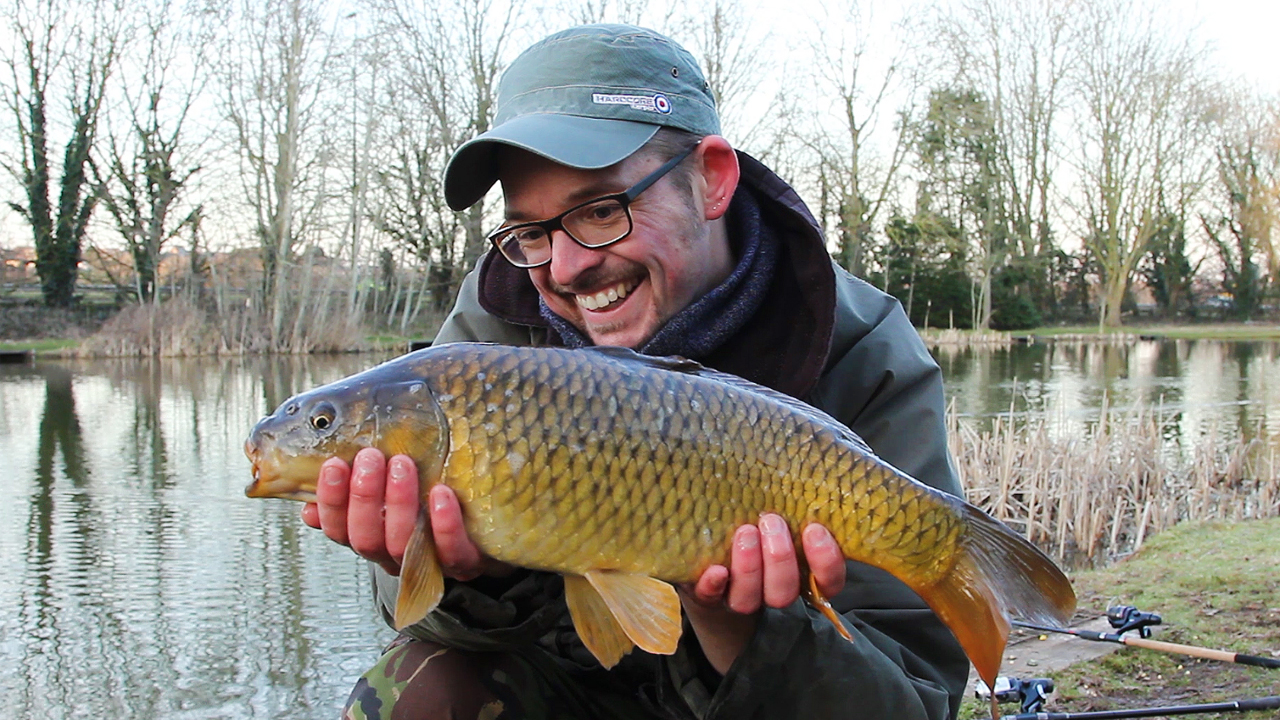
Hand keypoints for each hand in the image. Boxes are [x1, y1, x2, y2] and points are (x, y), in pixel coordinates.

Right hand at [300, 448, 507, 579]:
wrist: (488, 527)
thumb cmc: (432, 493)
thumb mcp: (393, 483)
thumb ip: (357, 482)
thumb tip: (308, 494)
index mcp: (371, 535)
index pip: (338, 527)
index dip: (331, 501)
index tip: (334, 464)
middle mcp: (393, 554)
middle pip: (366, 539)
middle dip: (363, 497)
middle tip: (370, 457)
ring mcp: (428, 562)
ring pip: (402, 544)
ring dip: (398, 503)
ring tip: (402, 464)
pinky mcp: (465, 562)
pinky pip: (451, 551)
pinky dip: (443, 524)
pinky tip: (441, 493)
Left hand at [679, 515, 845, 674]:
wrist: (709, 553)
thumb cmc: (756, 519)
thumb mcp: (779, 508)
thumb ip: (792, 499)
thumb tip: (809, 463)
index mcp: (800, 574)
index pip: (827, 582)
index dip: (826, 562)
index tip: (815, 530)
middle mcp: (771, 591)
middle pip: (784, 592)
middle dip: (780, 558)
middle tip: (772, 522)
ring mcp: (739, 597)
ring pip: (749, 600)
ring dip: (750, 568)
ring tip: (745, 532)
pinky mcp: (706, 595)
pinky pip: (710, 598)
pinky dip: (714, 585)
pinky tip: (717, 570)